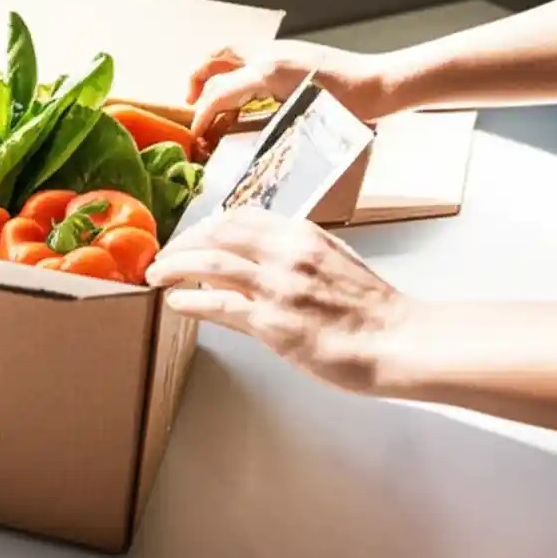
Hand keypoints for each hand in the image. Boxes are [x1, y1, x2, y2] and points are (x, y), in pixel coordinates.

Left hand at [145, 207, 411, 391]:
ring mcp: (278, 287)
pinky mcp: (274, 323)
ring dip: (173, 268)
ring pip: (208, 264)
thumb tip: (253, 256)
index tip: (187, 238)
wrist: (401, 340)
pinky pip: (219, 306)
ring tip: (155, 276)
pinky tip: (175, 303)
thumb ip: (292, 253)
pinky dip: (190, 301)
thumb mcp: (331, 260)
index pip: (237, 217)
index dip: (203, 227)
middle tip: (162, 257)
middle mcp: (286, 253)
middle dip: (181, 244)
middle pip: (215, 234)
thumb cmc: (372, 308)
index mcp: (301, 234)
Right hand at [188, 40, 396, 136]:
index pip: (218, 91)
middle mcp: (269, 55)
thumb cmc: (349, 107)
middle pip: (217, 57)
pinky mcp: (291, 54)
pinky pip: (252, 57)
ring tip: (213, 96)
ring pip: (233, 52)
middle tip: (193, 102)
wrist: (380, 84)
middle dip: (197, 78)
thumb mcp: (301, 119)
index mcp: (268, 72)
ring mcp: (280, 51)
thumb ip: (261, 123)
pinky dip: (237, 72)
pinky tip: (244, 94)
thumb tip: (235, 133)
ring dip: (216, 72)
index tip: (196, 134)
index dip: (202, 114)